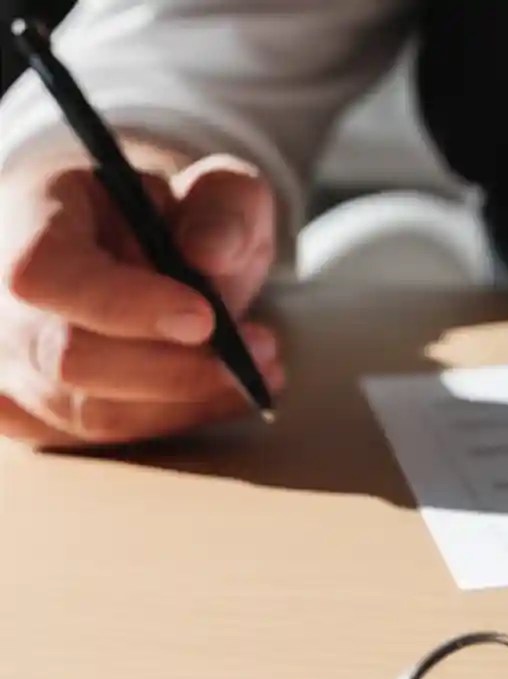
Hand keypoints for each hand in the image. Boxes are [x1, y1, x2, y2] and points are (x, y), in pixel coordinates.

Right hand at [0, 149, 284, 447]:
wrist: (145, 252)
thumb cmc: (173, 217)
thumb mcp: (219, 190)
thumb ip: (226, 210)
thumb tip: (211, 255)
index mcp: (27, 214)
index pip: (44, 272)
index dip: (121, 304)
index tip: (204, 318)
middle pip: (69, 359)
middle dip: (178, 365)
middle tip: (261, 349)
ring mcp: (4, 363)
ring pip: (90, 412)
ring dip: (186, 399)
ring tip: (257, 370)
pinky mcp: (28, 412)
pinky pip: (100, 439)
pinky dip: (172, 420)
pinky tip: (221, 394)